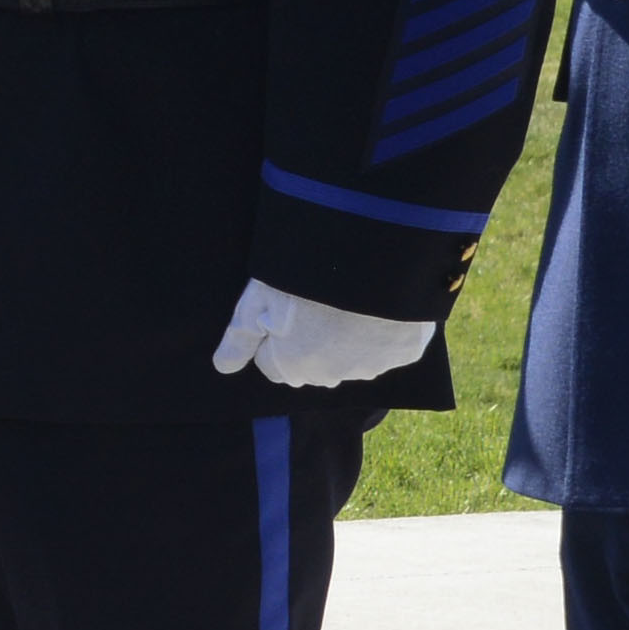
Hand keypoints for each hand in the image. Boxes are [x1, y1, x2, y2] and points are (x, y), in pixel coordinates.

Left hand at [212, 280, 439, 390]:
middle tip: (318, 298)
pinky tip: (377, 302)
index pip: (273, 363)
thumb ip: (240, 338)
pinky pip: (388, 347)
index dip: (275, 333)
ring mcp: (371, 365)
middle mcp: (331, 376)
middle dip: (311, 340)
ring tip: (348, 296)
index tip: (286, 306)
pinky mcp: (405, 351)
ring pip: (351, 358)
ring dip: (348, 337)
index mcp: (292, 367)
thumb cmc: (303, 274)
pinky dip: (383, 330)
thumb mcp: (257, 299)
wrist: (371, 253)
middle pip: (313, 364)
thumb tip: (223, 368)